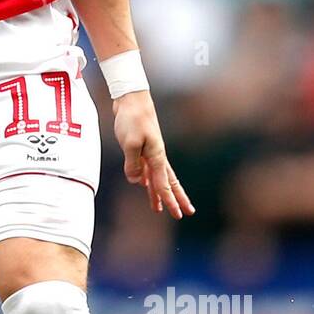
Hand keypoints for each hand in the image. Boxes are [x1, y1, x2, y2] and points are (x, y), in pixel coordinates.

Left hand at [112, 91, 194, 218]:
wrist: (131, 99)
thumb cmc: (132, 119)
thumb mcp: (129, 143)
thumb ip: (132, 164)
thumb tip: (136, 182)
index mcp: (157, 156)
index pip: (164, 184)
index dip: (169, 200)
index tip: (177, 214)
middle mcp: (156, 156)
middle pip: (169, 182)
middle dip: (176, 199)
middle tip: (184, 214)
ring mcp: (150, 152)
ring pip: (157, 178)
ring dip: (159, 193)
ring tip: (160, 209)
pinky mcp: (141, 148)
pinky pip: (146, 169)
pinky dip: (147, 180)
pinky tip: (145, 186)